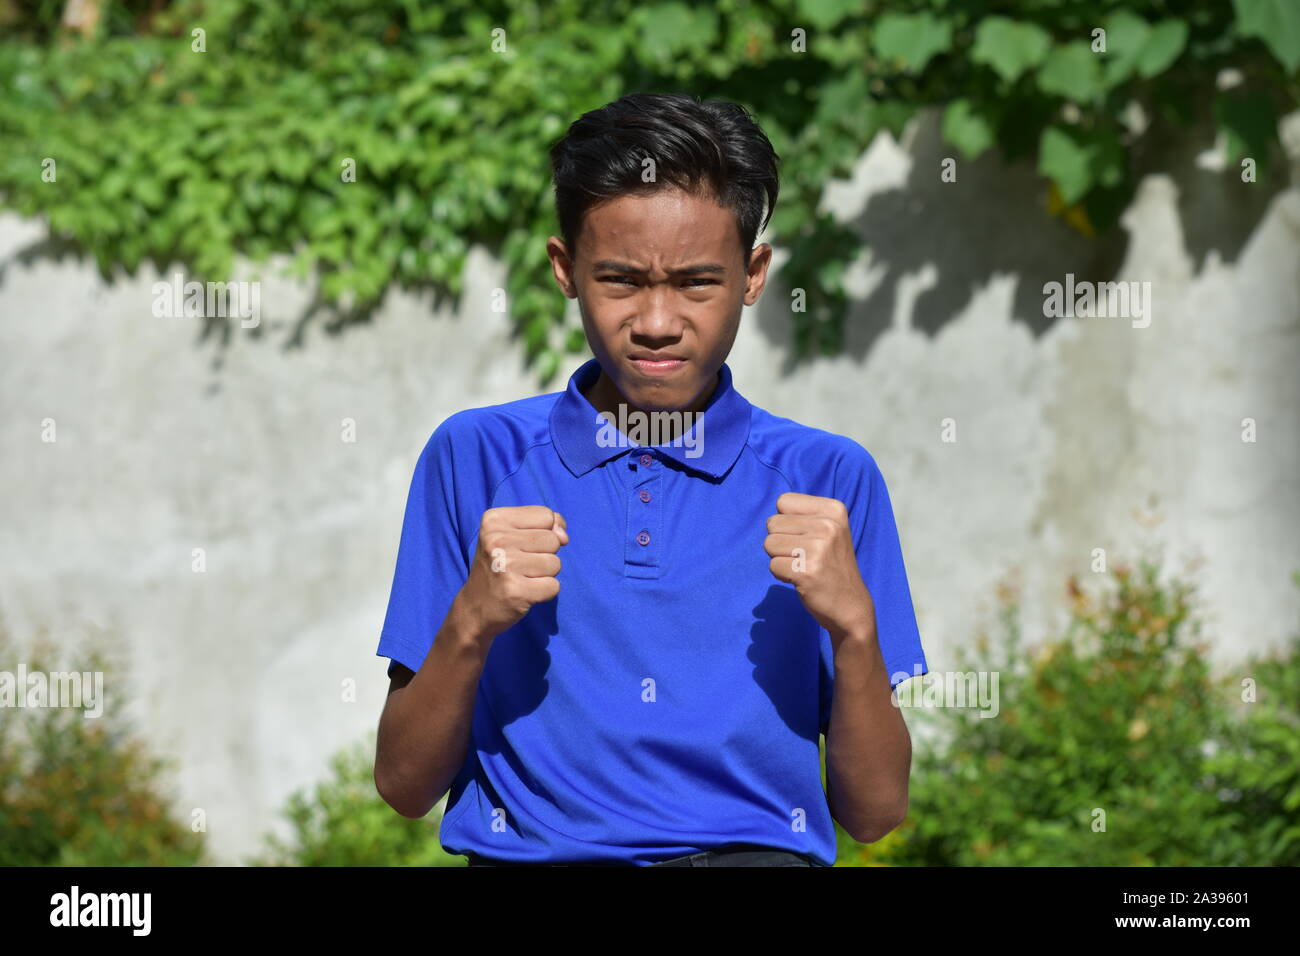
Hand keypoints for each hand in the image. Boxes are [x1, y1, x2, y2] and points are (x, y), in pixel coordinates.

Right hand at [456, 505, 566, 638]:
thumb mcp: (513, 535)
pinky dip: (545, 592)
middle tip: (520, 566)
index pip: (546, 515)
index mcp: (494, 519)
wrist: (476, 608)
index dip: (545, 532)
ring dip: (545, 575)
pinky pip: (554, 586)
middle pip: (553, 540)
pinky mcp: (515, 591)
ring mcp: (505, 565)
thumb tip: (564, 536)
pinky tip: (525, 593)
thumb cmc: (501, 566)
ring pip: (555, 563)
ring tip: (522, 578)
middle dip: (544, 554)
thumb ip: (546, 524)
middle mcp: (496, 539)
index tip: (523, 545)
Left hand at [764, 492, 875, 640]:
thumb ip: (803, 516)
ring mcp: (818, 548)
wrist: (851, 605)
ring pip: (769, 544)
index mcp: (834, 509)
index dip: (786, 521)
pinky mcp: (806, 571)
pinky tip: (801, 579)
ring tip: (803, 566)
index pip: (784, 501)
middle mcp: (828, 525)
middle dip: (781, 541)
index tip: (805, 536)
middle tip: (803, 555)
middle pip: (772, 523)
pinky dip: (782, 575)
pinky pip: (773, 565)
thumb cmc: (832, 565)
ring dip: (780, 558)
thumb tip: (772, 518)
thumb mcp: (829, 530)